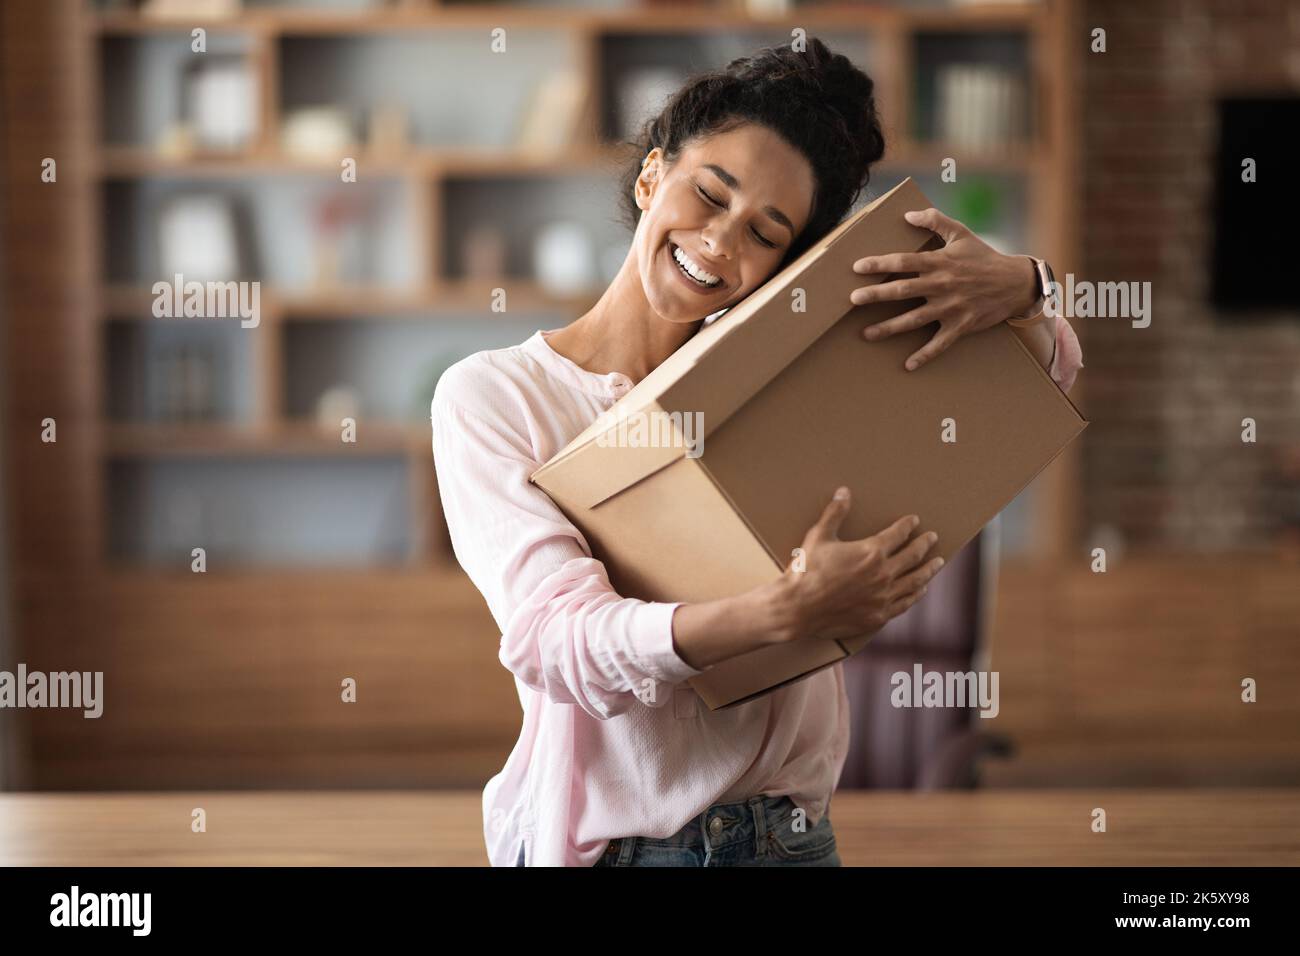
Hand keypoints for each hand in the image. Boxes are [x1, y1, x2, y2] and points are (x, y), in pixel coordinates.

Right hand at [773, 487, 944, 643]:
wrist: (798, 608)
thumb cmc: (806, 571)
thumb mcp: (818, 536)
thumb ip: (835, 513)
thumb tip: (844, 492)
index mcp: (871, 552)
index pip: (898, 534)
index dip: (908, 525)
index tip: (915, 521)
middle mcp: (883, 574)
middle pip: (913, 556)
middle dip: (924, 544)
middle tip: (933, 538)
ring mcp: (883, 597)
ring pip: (915, 581)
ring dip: (928, 570)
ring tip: (937, 563)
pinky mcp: (878, 616)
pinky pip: (905, 603)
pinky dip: (916, 594)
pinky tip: (921, 590)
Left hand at [849, 207, 1040, 371]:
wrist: (1015, 282)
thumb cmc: (984, 257)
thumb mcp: (962, 234)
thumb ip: (936, 220)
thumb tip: (908, 214)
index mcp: (940, 262)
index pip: (904, 261)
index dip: (880, 263)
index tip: (857, 267)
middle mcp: (942, 285)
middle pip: (904, 290)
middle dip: (876, 295)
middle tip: (853, 299)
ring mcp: (951, 307)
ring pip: (915, 319)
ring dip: (890, 328)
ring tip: (866, 334)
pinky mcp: (961, 325)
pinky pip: (940, 344)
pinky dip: (925, 355)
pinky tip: (908, 365)